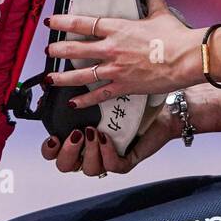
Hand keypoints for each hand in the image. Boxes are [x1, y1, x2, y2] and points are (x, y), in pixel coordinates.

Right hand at [39, 86, 217, 176]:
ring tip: (88, 133)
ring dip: (86, 152)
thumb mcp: (112, 85)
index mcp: (87, 130)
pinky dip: (106, 153)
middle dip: (64, 152)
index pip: (56, 148)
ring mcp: (111, 155)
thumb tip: (71, 52)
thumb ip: (90, 76)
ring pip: (89, 167)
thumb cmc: (142, 96)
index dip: (49, 146)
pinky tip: (104, 137)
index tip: (50, 132)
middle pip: (65, 163)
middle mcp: (95, 147)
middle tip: (66, 135)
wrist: (170, 107)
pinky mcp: (128, 159)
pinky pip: (113, 165)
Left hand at [45, 0, 199, 100]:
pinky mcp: (125, 86)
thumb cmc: (175, 37)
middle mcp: (112, 49)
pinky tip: (74, 103)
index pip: (84, 24)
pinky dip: (86, 100)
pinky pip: (100, 95)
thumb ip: (153, 2)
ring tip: (50, 80)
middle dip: (58, 51)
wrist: (186, 58)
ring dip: (64, 78)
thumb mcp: (161, 14)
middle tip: (48, 52)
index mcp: (118, 28)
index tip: (51, 22)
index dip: (64, 22)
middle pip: (76, 50)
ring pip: (82, 75)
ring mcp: (116, 69)